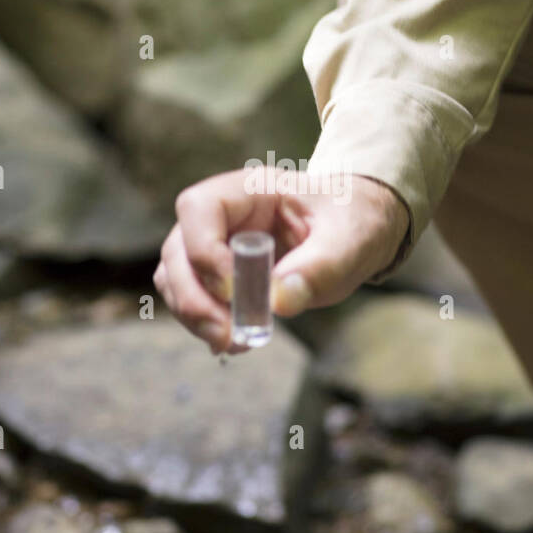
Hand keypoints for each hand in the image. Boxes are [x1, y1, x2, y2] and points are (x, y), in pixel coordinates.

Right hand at [153, 168, 408, 353]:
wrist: (357, 230)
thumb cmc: (353, 222)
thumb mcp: (351, 240)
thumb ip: (321, 266)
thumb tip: (280, 300)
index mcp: (250, 190)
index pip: (199, 208)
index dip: (205, 251)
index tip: (235, 291)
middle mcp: (223, 215)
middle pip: (178, 249)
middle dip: (193, 297)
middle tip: (227, 334)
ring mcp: (216, 243)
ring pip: (176, 277)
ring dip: (194, 314)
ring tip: (234, 342)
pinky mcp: (219, 274)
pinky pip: (194, 297)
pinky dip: (205, 323)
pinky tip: (235, 342)